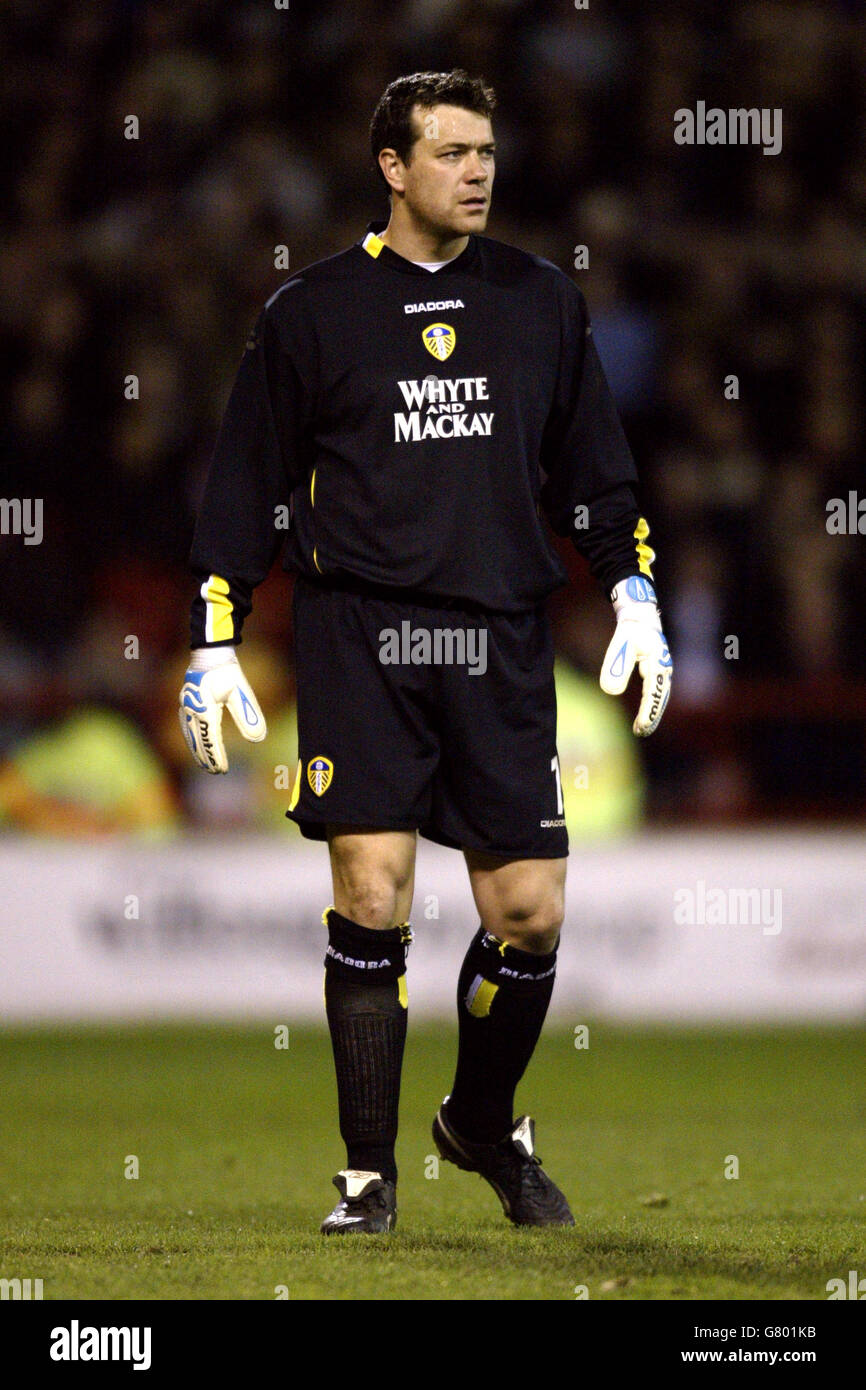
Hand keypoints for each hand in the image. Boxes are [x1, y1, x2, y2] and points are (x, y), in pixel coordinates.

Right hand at [178, 647, 266, 772]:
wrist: (209, 653)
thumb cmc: (226, 672)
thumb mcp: (241, 691)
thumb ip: (249, 715)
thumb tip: (258, 739)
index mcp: (205, 708)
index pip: (211, 739)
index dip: (217, 757)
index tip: (223, 770)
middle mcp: (191, 710)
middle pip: (198, 741)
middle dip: (207, 758)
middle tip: (217, 773)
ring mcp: (186, 707)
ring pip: (190, 736)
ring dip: (197, 752)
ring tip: (206, 766)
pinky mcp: (186, 704)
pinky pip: (186, 728)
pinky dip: (191, 740)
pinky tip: (196, 746)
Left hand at [600, 576, 671, 736]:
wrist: (641, 616)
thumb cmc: (631, 629)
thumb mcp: (621, 644)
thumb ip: (616, 666)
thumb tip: (610, 692)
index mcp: (657, 663)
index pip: (653, 693)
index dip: (648, 711)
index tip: (640, 726)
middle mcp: (664, 668)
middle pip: (661, 697)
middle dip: (652, 716)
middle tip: (641, 732)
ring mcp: (663, 669)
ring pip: (660, 696)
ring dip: (653, 712)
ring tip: (643, 729)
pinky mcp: (658, 670)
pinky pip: (657, 691)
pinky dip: (652, 704)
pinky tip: (645, 715)